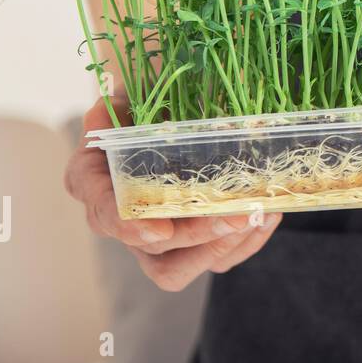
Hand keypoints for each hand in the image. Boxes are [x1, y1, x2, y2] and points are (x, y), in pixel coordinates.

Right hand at [67, 97, 282, 290]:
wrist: (172, 110)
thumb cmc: (148, 101)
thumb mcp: (128, 94)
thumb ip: (114, 109)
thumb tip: (98, 121)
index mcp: (94, 181)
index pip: (103, 212)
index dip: (129, 226)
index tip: (160, 229)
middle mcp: (121, 220)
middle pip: (152, 250)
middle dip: (198, 237)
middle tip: (237, 214)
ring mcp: (155, 238)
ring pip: (182, 268)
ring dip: (225, 245)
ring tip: (259, 213)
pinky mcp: (191, 245)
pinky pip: (215, 260)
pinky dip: (245, 242)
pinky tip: (266, 214)